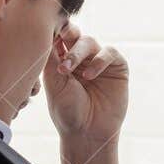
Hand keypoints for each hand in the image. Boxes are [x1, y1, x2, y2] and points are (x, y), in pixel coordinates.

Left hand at [44, 23, 128, 163]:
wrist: (87, 132)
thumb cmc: (67, 110)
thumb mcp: (54, 82)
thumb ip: (51, 57)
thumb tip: (48, 31)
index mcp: (62, 59)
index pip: (59, 37)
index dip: (54, 31)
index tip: (47, 31)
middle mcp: (81, 57)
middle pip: (74, 34)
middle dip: (66, 34)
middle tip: (58, 41)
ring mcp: (98, 61)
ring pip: (89, 42)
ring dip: (78, 52)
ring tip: (67, 69)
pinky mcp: (117, 67)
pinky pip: (109, 53)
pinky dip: (99, 61)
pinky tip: (88, 76)